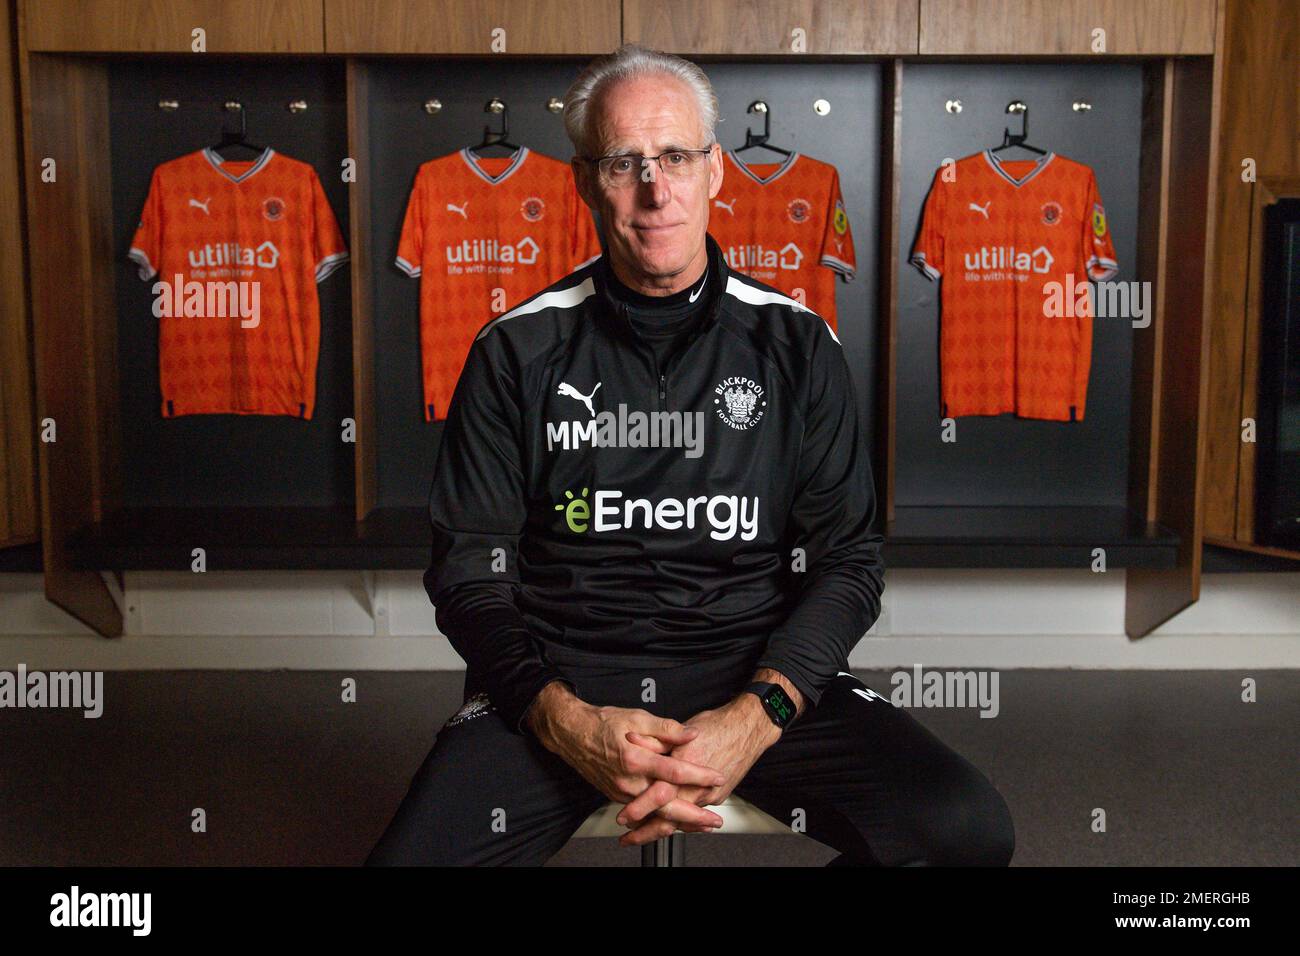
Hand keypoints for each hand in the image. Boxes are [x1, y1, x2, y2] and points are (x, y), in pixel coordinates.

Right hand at [526, 681, 728, 833]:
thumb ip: (667, 729)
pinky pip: (642, 812)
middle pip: (666, 805)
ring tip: (702, 825)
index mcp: (635, 758)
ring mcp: (621, 792)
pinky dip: (660, 818)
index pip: (674, 771)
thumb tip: (691, 734)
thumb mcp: (637, 718)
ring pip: (654, 813)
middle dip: (693, 816)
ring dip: (680, 821)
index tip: (717, 776)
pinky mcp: (616, 796)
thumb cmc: (602, 723)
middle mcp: (628, 781)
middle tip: (715, 822)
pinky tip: (675, 820)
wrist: (571, 734)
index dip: (699, 774)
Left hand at [614, 693, 781, 846]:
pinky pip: (694, 815)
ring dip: (660, 828)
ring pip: (681, 820)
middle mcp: (697, 784)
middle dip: (646, 831)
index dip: (640, 808)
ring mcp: (708, 794)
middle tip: (628, 838)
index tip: (625, 816)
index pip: (658, 794)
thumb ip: (656, 738)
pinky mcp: (717, 797)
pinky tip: (667, 826)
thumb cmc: (717, 725)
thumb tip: (631, 738)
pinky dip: (680, 822)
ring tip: (642, 835)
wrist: (748, 728)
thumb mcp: (681, 727)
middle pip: (668, 817)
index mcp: (685, 765)